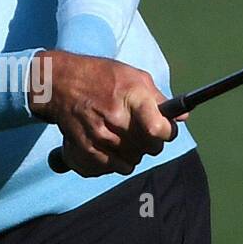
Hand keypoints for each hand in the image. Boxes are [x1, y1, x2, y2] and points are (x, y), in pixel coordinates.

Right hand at [28, 50, 188, 176]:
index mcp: (132, 95)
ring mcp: (100, 135)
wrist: (59, 82)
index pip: (159, 129)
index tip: (164, 129)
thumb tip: (183, 116)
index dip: (167, 132)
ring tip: (125, 136)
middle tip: (143, 132)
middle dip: (152, 142)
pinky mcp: (86, 148)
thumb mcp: (133, 76)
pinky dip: (117, 161)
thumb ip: (159, 97)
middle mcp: (116, 117)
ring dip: (134, 152)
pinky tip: (112, 145)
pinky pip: (114, 167)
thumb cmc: (100, 76)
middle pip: (150, 148)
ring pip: (134, 160)